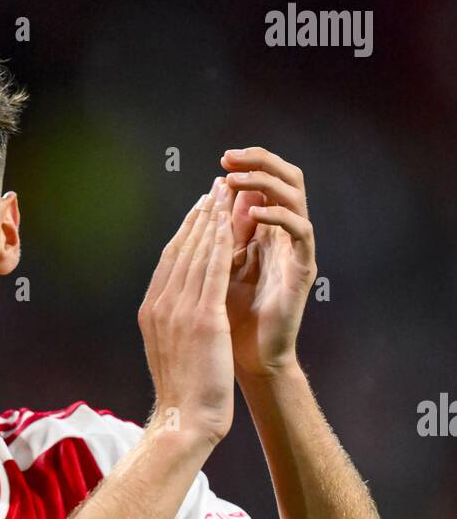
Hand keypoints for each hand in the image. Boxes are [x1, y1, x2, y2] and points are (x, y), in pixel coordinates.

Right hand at [138, 177, 237, 446]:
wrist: (185, 419)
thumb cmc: (184, 393)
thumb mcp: (171, 350)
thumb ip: (173, 323)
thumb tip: (179, 308)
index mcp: (151, 311)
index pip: (169, 261)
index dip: (185, 232)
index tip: (199, 212)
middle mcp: (160, 305)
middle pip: (180, 248)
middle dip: (199, 216)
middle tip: (214, 189)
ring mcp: (178, 310)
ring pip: (196, 253)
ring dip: (212, 219)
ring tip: (225, 193)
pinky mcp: (202, 318)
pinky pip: (212, 269)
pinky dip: (221, 241)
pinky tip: (232, 221)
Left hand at [220, 146, 316, 377]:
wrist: (247, 359)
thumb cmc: (229, 317)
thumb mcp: (218, 266)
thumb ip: (221, 235)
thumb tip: (214, 194)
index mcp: (266, 231)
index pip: (266, 181)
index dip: (247, 165)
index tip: (221, 160)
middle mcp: (285, 235)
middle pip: (287, 178)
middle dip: (259, 162)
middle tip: (229, 159)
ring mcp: (296, 250)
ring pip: (296, 196)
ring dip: (265, 182)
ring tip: (236, 180)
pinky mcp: (303, 269)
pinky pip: (300, 231)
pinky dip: (278, 216)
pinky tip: (253, 213)